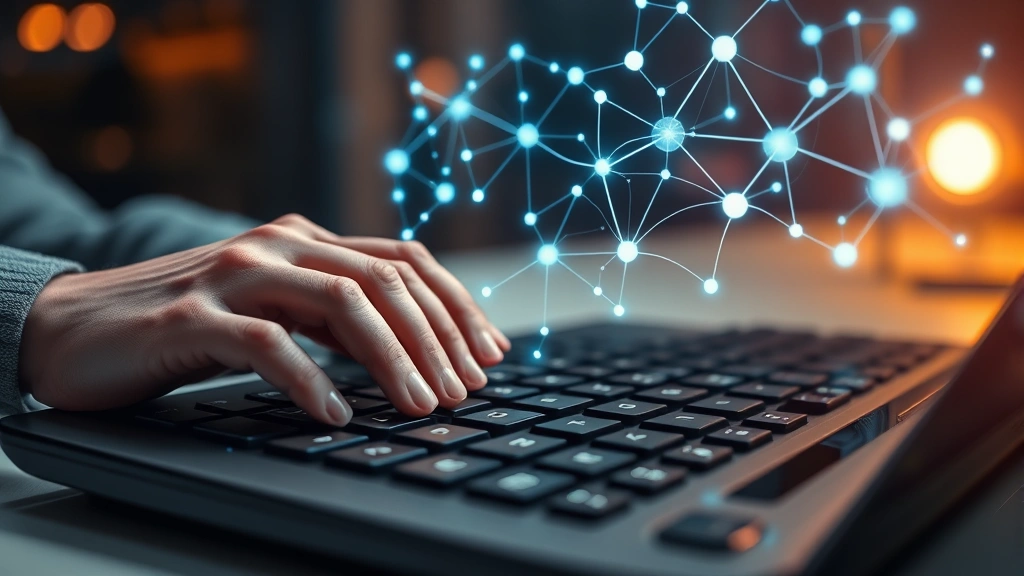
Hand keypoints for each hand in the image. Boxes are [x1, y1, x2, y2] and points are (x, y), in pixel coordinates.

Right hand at [19, 214, 510, 425]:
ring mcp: (234, 272)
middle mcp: (278, 242)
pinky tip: (338, 414)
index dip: (456, 305)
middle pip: (386, 279)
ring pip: (341, 302)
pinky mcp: (192, 315)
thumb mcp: (279, 312)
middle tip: (465, 391)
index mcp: (305, 239)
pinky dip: (311, 380)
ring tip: (422, 406)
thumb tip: (415, 351)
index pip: (403, 259)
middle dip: (438, 339)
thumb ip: (338, 318)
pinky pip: (268, 344)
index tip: (491, 353)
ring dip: (393, 359)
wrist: (78, 328)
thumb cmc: (188, 326)